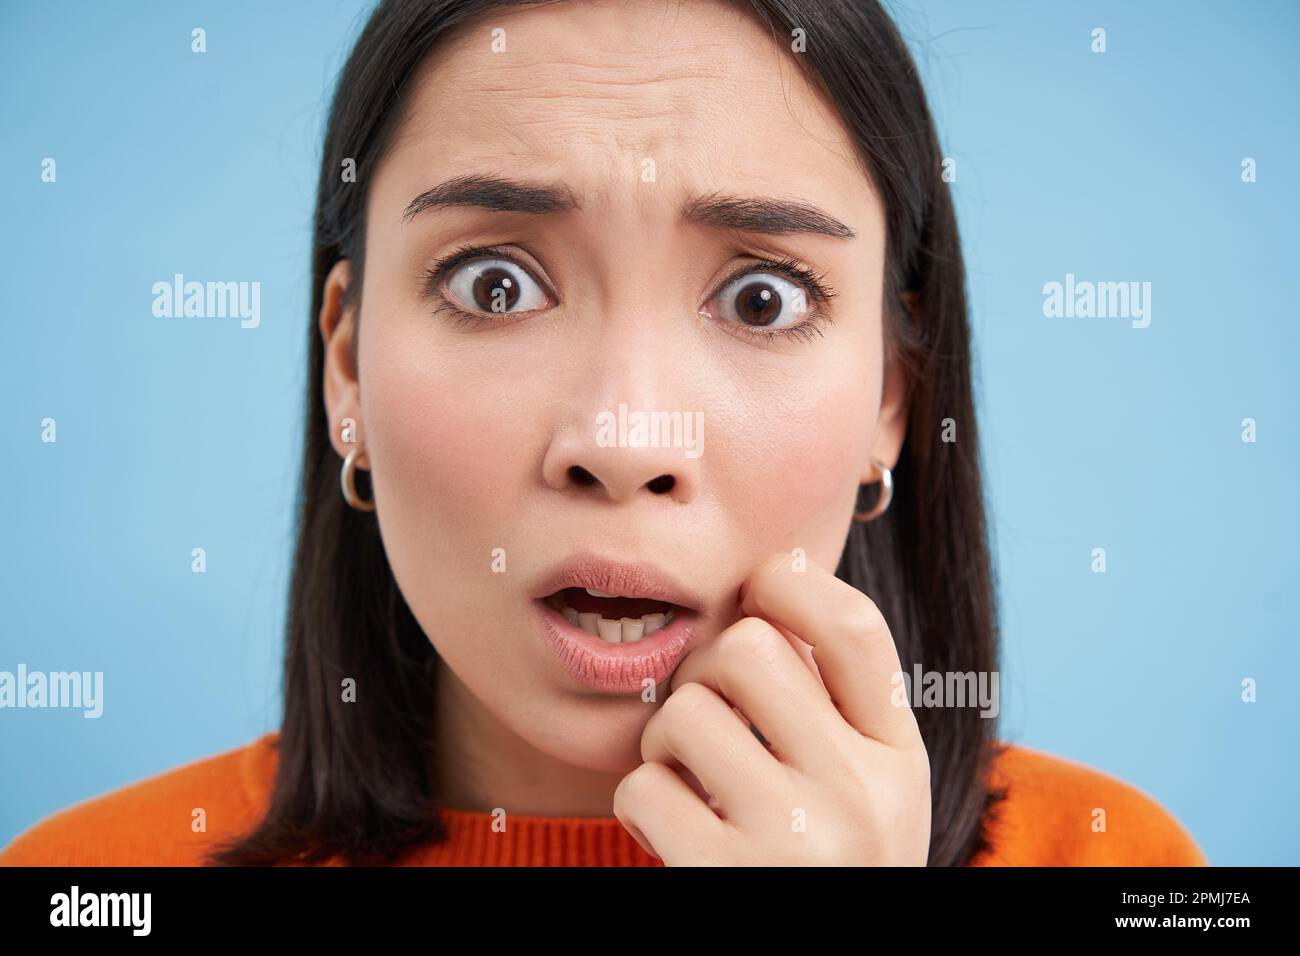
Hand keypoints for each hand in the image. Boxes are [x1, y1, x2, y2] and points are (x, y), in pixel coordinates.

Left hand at [612, 551, 931, 864]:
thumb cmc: (824, 862)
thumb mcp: (865, 786)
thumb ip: (833, 704)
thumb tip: (765, 589)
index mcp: (898, 758)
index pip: (855, 628)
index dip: (792, 583)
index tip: (758, 589)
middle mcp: (861, 793)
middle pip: (748, 650)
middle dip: (708, 675)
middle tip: (711, 718)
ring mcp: (797, 838)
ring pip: (684, 712)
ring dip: (667, 742)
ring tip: (693, 783)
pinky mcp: (725, 878)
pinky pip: (643, 786)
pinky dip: (642, 804)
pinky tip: (672, 832)